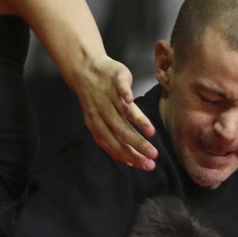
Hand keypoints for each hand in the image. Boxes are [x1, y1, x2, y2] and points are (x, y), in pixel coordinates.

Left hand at [75, 55, 157, 170]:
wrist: (85, 71)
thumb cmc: (99, 100)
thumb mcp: (101, 123)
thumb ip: (115, 141)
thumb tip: (131, 162)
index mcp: (99, 127)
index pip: (115, 146)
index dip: (130, 156)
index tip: (145, 165)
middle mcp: (103, 114)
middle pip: (120, 133)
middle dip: (137, 146)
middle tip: (153, 156)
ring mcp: (108, 97)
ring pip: (122, 113)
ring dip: (137, 123)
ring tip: (151, 134)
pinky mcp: (114, 80)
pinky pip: (120, 88)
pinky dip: (124, 94)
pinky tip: (131, 99)